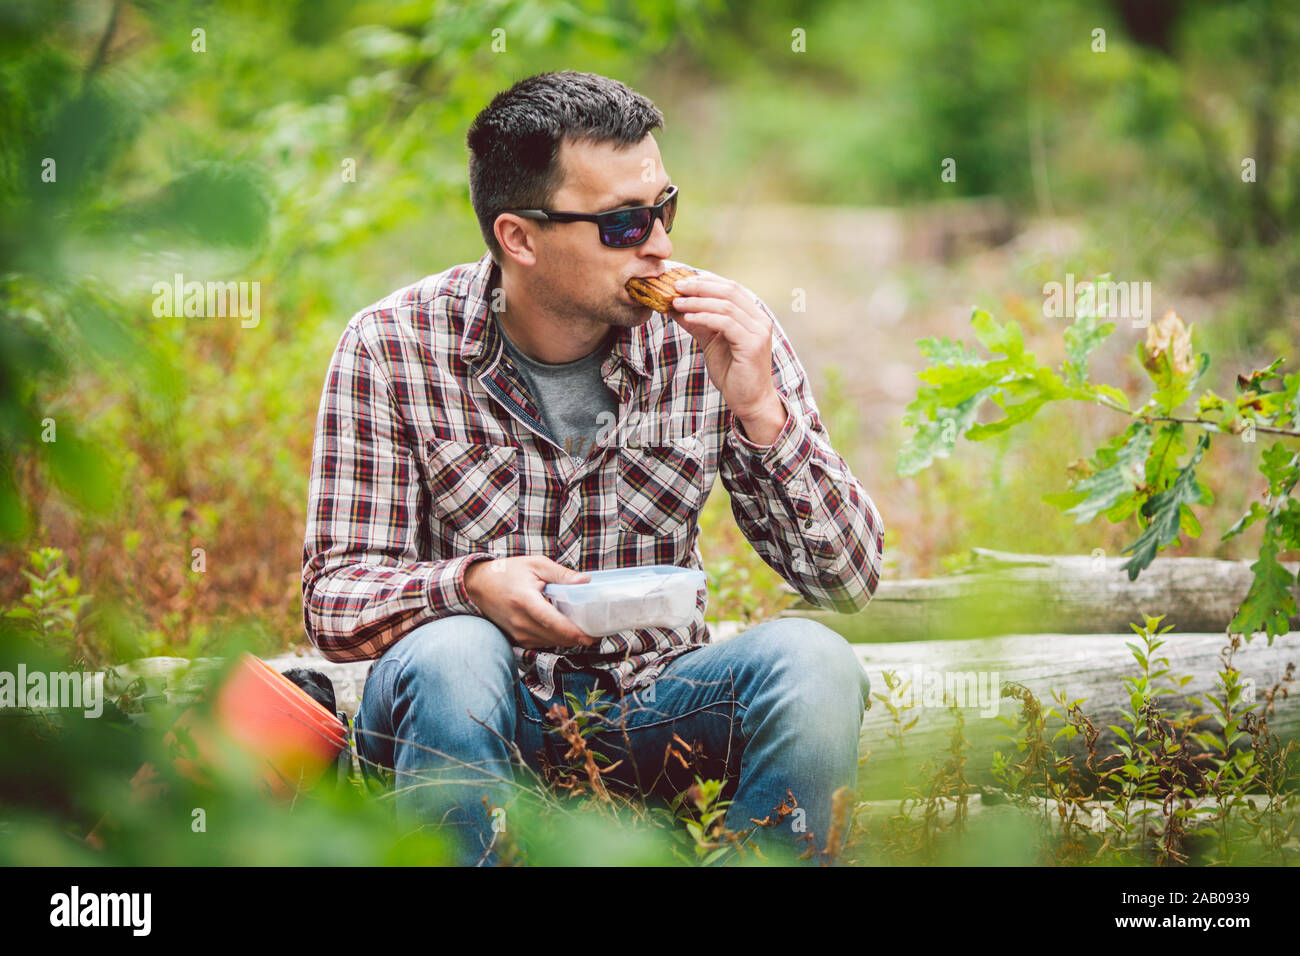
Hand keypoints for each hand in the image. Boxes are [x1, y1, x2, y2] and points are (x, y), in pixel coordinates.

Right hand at [464, 555, 596, 649]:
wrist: (479, 586)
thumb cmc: (508, 572)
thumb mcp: (536, 565)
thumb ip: (561, 574)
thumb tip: (585, 581)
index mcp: (525, 601)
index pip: (553, 622)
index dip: (574, 632)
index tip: (591, 636)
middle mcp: (520, 621)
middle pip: (555, 637)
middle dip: (577, 637)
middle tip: (595, 632)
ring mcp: (517, 633)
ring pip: (550, 643)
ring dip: (567, 639)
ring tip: (583, 630)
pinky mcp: (517, 639)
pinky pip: (542, 643)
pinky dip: (555, 638)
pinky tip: (563, 629)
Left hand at [667, 274, 786, 444]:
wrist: (749, 401)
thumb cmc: (731, 372)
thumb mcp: (710, 341)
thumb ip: (697, 322)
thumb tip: (673, 305)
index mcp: (753, 315)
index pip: (730, 288)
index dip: (706, 280)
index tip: (681, 280)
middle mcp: (760, 319)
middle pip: (729, 290)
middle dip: (700, 286)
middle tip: (676, 286)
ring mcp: (758, 331)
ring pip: (726, 305)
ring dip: (697, 301)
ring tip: (676, 302)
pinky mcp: (752, 344)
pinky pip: (726, 323)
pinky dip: (705, 317)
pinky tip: (688, 317)